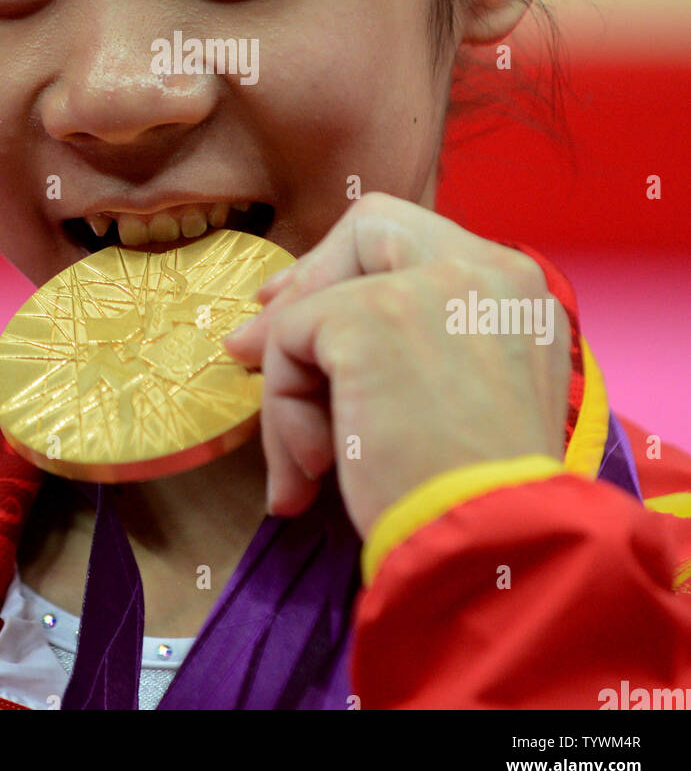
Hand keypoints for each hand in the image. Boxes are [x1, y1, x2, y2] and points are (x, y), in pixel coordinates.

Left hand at [223, 193, 570, 540]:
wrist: (497, 544)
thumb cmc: (479, 498)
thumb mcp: (462, 398)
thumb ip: (406, 346)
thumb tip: (271, 326)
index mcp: (517, 290)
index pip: (415, 240)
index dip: (348, 266)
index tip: (303, 311)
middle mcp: (482, 268)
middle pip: (369, 225)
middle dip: (308, 283)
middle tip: (254, 344)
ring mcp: (423, 285)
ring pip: (318, 303)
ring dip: (294, 389)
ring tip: (309, 466)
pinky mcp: (368, 316)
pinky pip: (289, 341)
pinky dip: (284, 408)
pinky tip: (315, 466)